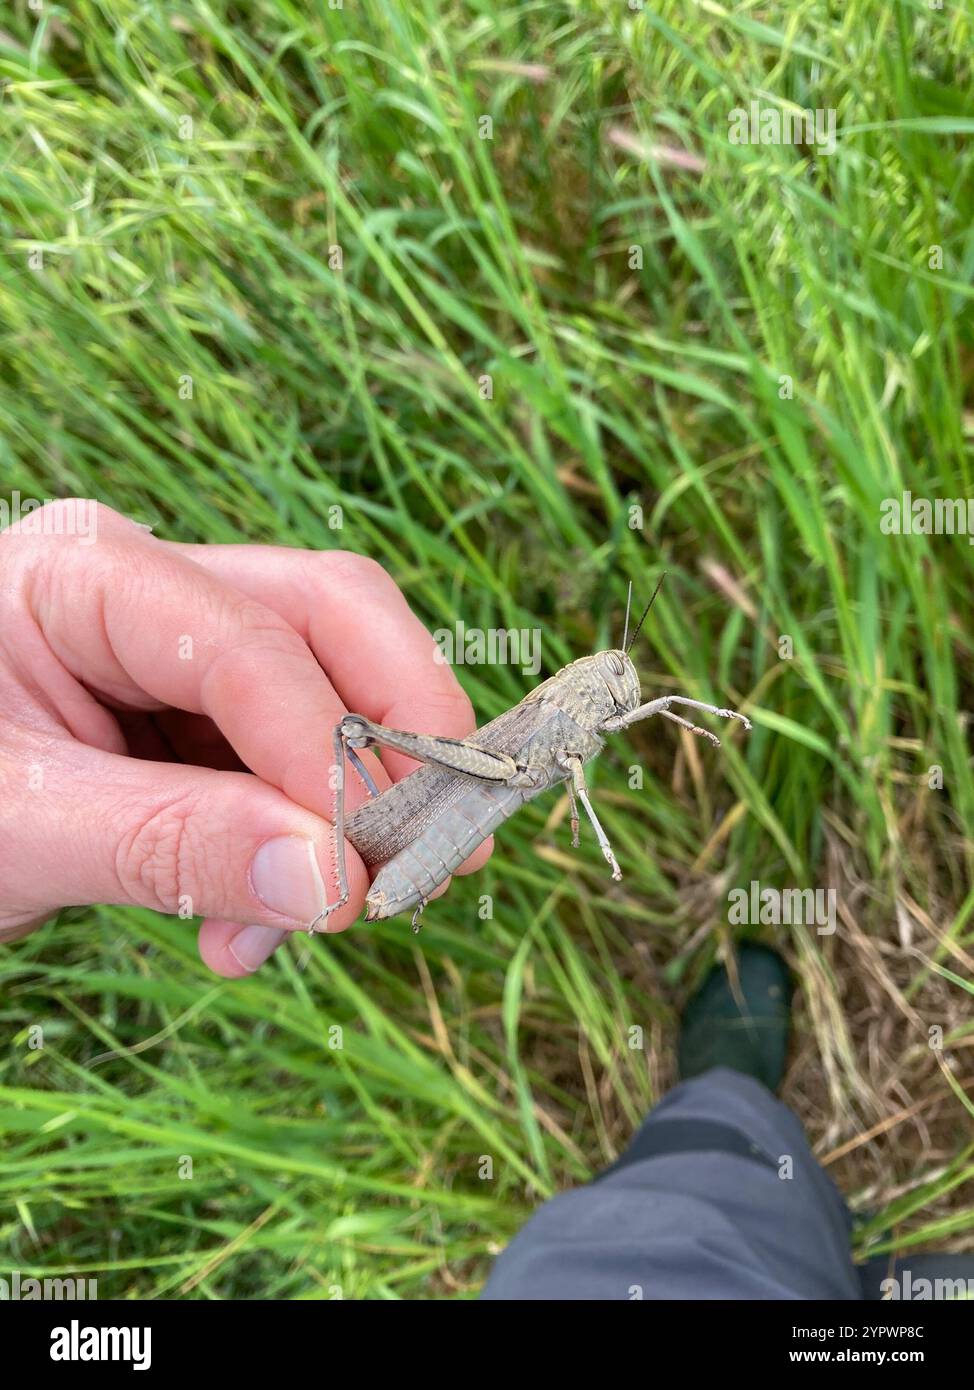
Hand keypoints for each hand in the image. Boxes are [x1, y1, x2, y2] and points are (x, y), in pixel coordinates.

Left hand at [0, 502, 489, 974]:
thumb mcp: (16, 830)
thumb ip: (171, 844)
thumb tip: (337, 879)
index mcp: (81, 571)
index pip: (248, 642)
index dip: (329, 753)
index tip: (369, 871)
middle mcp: (148, 583)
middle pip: (329, 617)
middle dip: (398, 733)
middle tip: (439, 853)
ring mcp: (180, 643)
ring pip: (334, 683)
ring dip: (353, 805)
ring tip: (320, 920)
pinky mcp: (198, 713)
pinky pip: (296, 756)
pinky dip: (305, 841)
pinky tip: (256, 924)